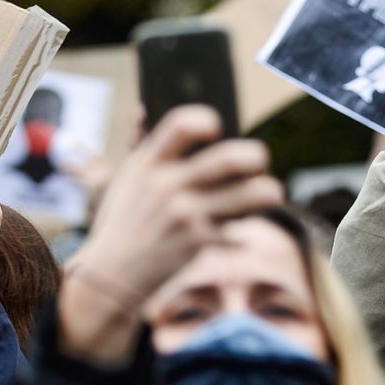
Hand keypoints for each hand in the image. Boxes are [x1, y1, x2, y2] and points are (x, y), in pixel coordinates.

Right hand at [61, 106, 280, 362]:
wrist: (111, 274)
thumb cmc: (125, 221)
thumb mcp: (126, 180)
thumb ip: (141, 145)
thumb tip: (141, 110)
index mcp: (149, 164)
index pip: (180, 125)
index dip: (204, 120)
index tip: (215, 128)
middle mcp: (167, 186)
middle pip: (228, 158)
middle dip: (255, 156)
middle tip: (260, 160)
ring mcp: (185, 215)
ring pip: (248, 195)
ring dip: (268, 192)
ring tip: (272, 193)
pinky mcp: (198, 244)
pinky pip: (239, 233)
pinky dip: (243, 236)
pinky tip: (241, 236)